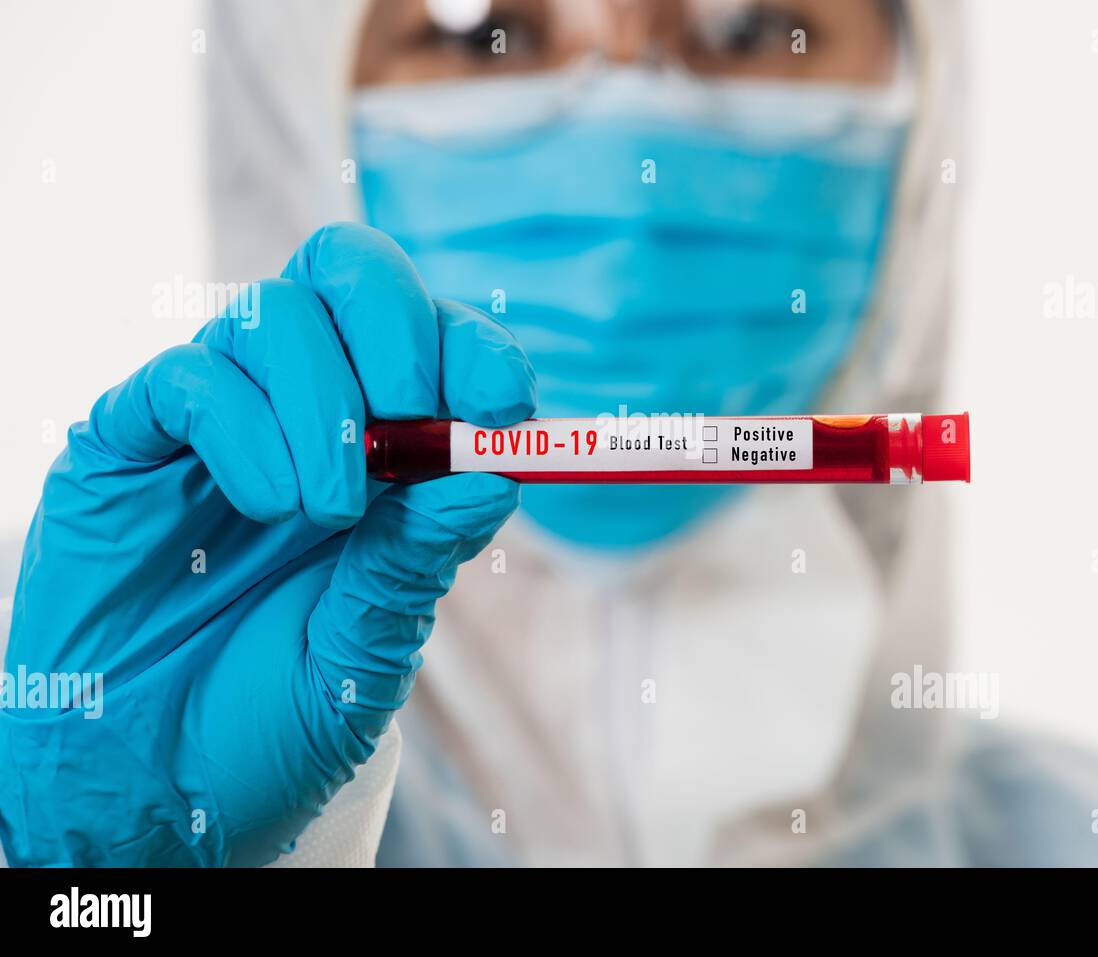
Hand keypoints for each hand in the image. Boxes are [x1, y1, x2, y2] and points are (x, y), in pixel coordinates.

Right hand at [0, 223, 533, 865]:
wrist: (148, 787)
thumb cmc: (268, 717)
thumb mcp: (366, 648)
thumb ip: (417, 558)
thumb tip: (493, 472)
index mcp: (383, 456)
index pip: (438, 343)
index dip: (478, 352)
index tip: (502, 410)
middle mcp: (303, 415)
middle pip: (352, 273)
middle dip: (398, 329)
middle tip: (411, 419)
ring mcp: (217, 420)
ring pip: (275, 314)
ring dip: (323, 404)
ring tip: (327, 513)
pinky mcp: (131, 441)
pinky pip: (190, 379)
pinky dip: (243, 425)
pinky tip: (266, 504)